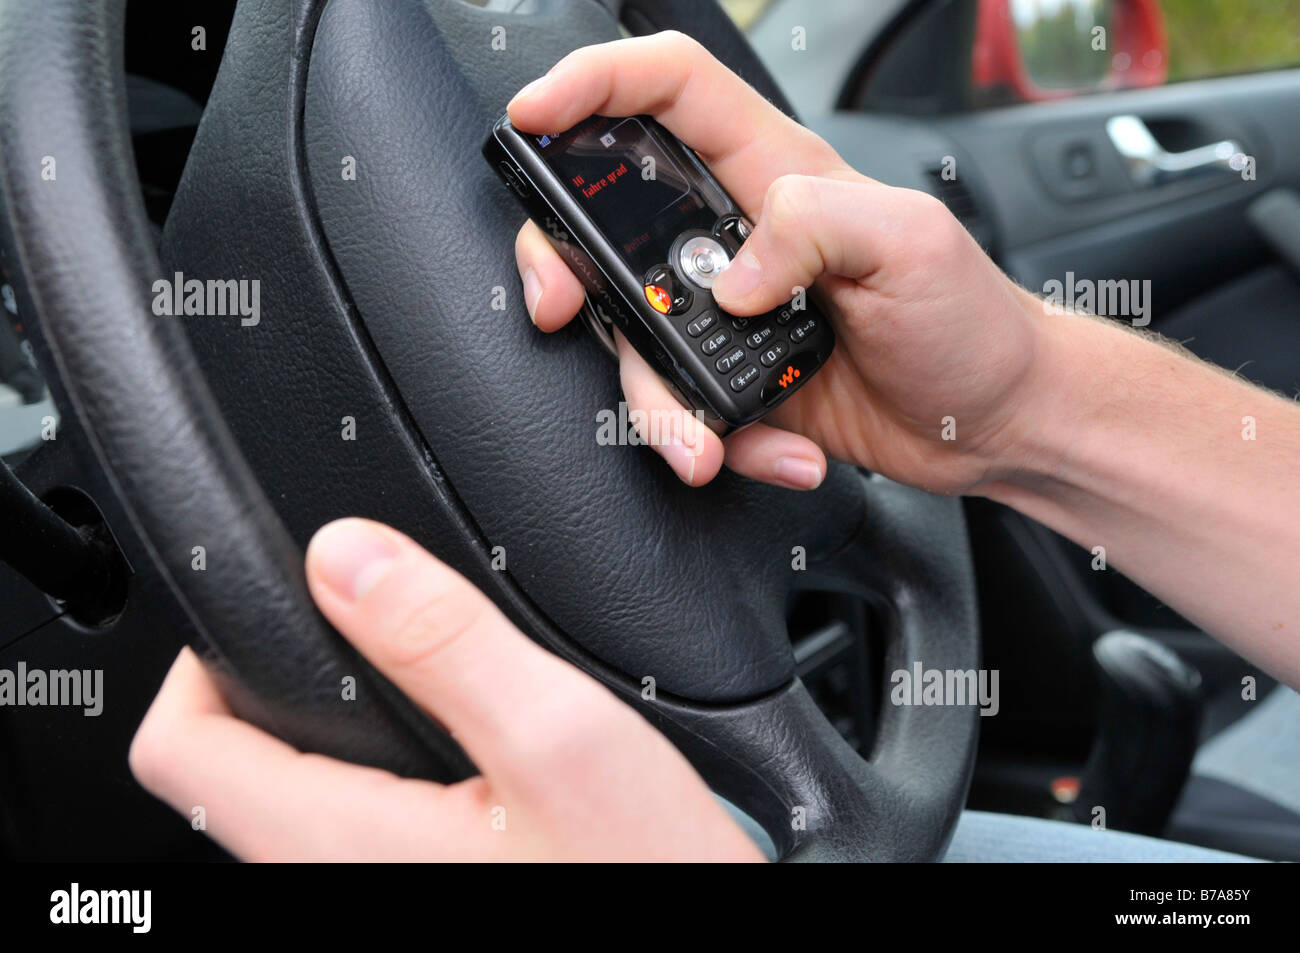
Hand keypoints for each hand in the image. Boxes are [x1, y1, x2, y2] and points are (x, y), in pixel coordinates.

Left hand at [130, 518, 763, 861]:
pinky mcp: (426, 886)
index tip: (275, 606)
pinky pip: (361, 817)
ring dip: (342, 714)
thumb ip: (446, 640)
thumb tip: (348, 556)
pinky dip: (388, 757)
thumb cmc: (647, 879)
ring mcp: (378, 888)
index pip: (177, 749)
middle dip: (285, 675)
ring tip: (418, 667)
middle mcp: (333, 877)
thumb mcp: (559, 740)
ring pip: (301, 789)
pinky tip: (462, 736)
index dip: (201, 658)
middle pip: (233, 765)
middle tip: (364, 621)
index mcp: (335, 841)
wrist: (707, 941)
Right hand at [511, 32, 1047, 495]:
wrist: (991, 422)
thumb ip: (812, 223)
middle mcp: (737, 239)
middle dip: (565, 263)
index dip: (594, 85)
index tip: (534, 114)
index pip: (668, 92)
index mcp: (774, 174)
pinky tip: (786, 453)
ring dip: (656, 403)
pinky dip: (720, 444)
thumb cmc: (971, 319)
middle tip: (563, 304)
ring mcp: (730, 315)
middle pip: (608, 221)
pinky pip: (685, 411)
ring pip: (636, 339)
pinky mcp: (736, 383)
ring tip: (706, 444)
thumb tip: (729, 278)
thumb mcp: (910, 239)